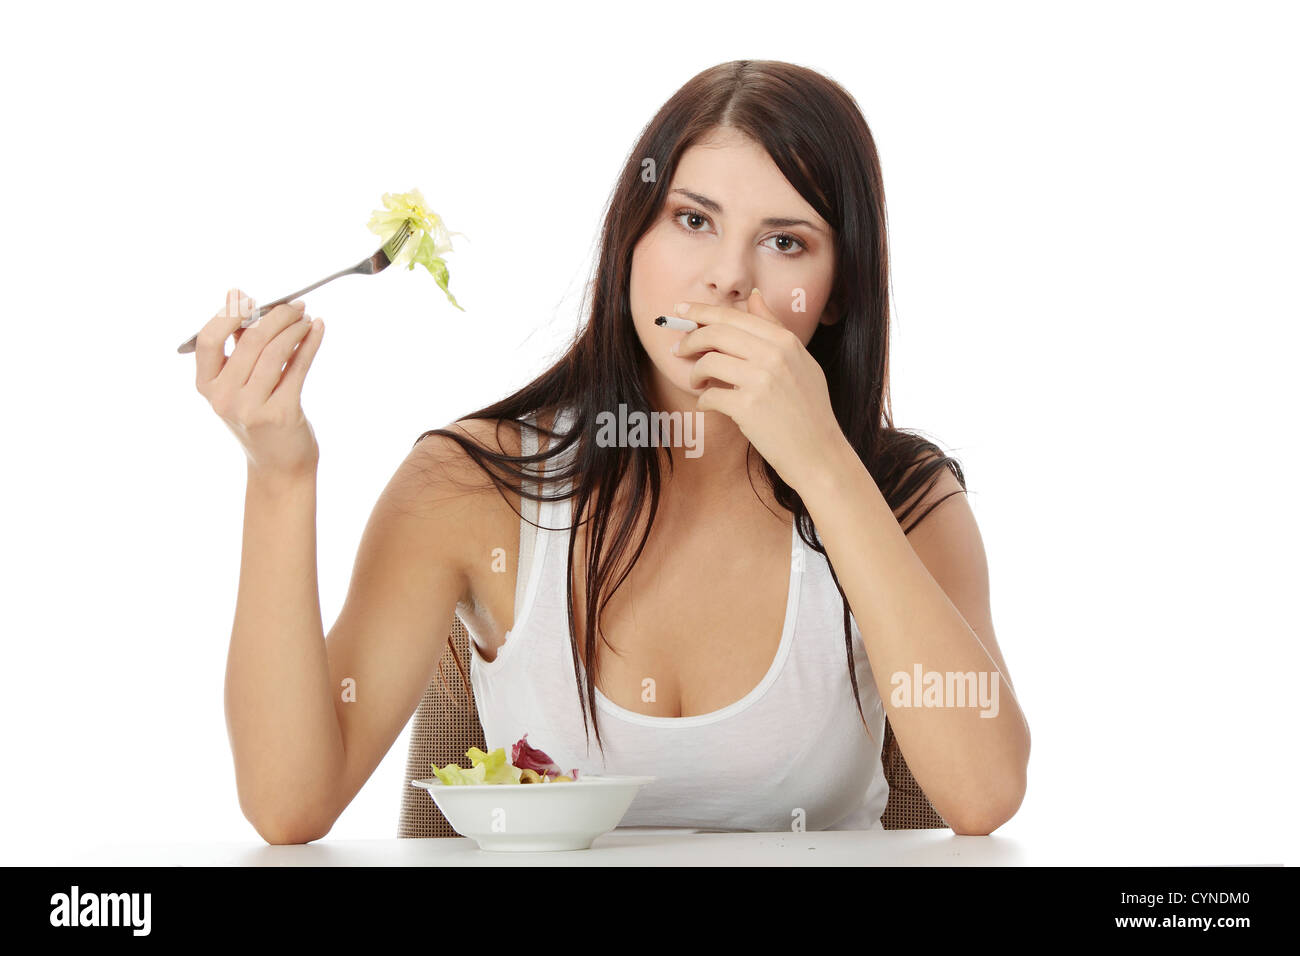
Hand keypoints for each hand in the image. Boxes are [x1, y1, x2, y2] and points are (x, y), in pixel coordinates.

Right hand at [193, 288, 324, 480]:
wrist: (278, 466)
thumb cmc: (259, 418)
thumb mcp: (239, 385)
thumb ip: (237, 344)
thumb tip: (237, 297)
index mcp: (206, 386)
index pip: (208, 340)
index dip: (229, 314)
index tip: (251, 299)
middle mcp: (223, 398)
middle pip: (250, 341)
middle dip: (276, 316)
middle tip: (295, 306)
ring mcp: (250, 408)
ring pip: (275, 351)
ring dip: (295, 328)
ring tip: (307, 318)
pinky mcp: (281, 413)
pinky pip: (298, 367)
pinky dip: (310, 343)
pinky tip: (318, 329)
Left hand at [673, 288, 848, 493]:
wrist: (819, 452)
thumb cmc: (808, 408)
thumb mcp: (800, 359)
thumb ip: (774, 327)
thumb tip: (754, 296)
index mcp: (785, 340)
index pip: (733, 316)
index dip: (702, 312)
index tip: (681, 312)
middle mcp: (773, 355)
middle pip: (715, 334)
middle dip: (690, 339)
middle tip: (679, 349)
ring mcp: (760, 381)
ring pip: (708, 363)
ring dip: (695, 373)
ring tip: (697, 382)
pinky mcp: (747, 408)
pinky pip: (709, 396)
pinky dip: (703, 401)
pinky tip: (709, 405)